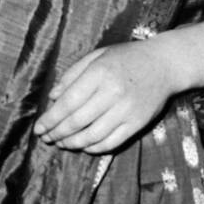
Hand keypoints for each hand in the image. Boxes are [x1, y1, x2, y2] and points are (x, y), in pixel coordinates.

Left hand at [33, 42, 174, 153]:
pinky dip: (94, 148)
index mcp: (100, 73)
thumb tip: (52, 97)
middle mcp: (113, 93)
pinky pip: (111, 142)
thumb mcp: (97, 56)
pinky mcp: (138, 123)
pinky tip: (83, 146)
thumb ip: (72, 75)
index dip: (50, 119)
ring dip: (73, 143)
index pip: (68, 102)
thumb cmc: (126, 58)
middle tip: (46, 138)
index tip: (38, 128)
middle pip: (77, 121)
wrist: (165, 64)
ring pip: (92, 136)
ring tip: (61, 143)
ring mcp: (127, 110)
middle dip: (57, 133)